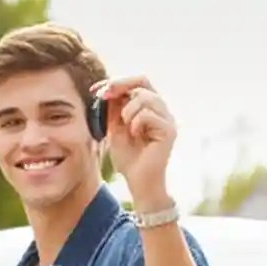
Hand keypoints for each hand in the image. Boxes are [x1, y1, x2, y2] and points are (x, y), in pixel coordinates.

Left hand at [90, 75, 176, 212]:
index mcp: (149, 107)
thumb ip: (114, 109)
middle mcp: (161, 110)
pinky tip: (134, 135)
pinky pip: (148, 114)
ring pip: (145, 97)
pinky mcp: (169, 130)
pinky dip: (136, 122)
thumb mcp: (115, 129)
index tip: (96, 89)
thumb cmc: (129, 159)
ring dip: (128, 110)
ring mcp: (167, 119)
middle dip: (120, 85)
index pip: (137, 82)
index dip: (117, 81)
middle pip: (143, 81)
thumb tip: (107, 89)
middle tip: (103, 95)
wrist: (138, 182)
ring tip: (125, 126)